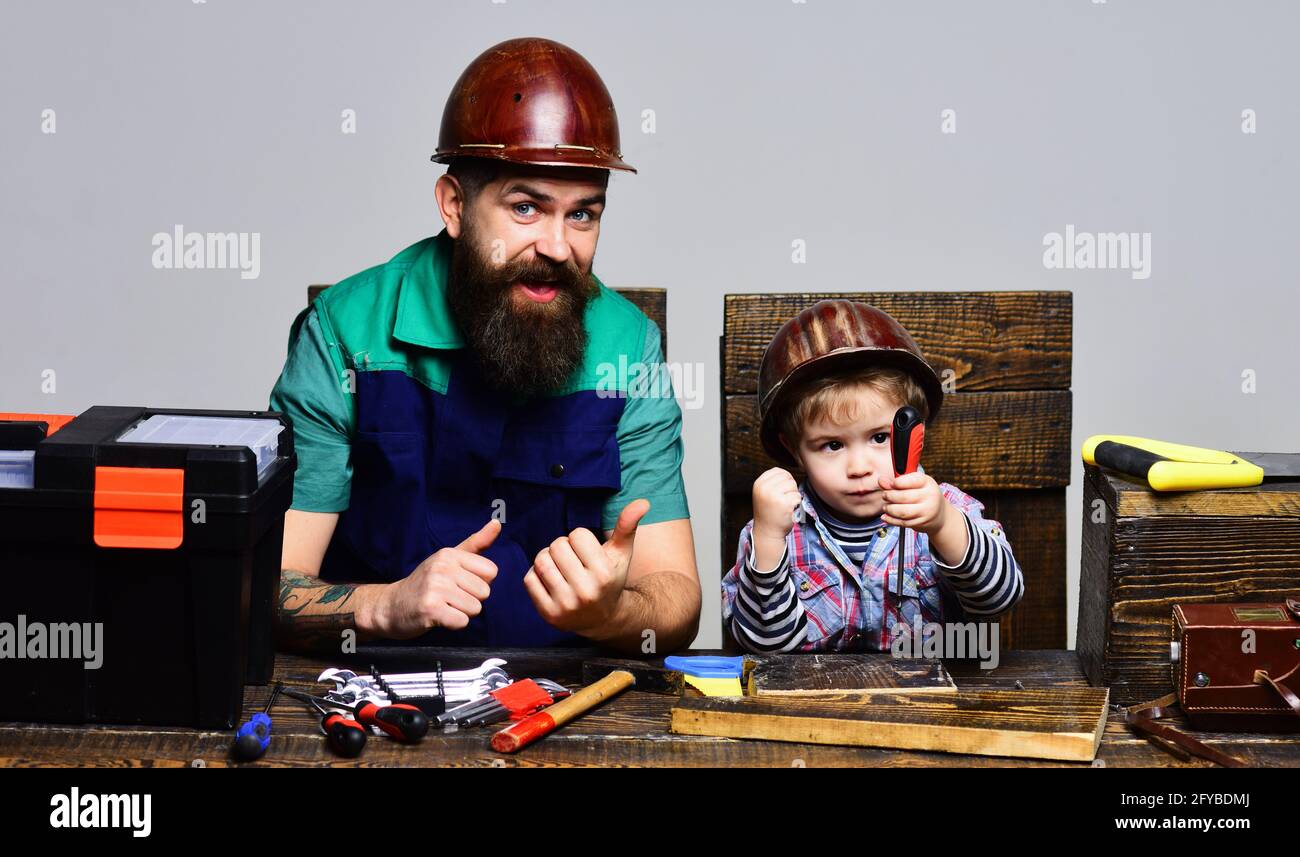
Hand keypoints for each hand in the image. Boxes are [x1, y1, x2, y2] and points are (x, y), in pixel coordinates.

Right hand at [370, 519, 500, 637]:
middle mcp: (442, 567)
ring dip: (462, 613)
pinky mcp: (430, 608)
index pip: (491, 571)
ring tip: (443, 607)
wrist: (390, 606)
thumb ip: (476, 543)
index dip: (479, 583)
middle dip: (471, 600)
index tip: (459, 584)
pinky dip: (453, 624)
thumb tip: (497, 523)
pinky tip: (438, 617)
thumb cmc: (425, 583)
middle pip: (485, 592)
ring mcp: (435, 587)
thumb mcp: (449, 559)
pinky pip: (462, 622)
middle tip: (449, 598)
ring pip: (475, 608)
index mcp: (450, 554)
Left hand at [522, 499, 648, 634]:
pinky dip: (536, 575)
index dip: (580, 539)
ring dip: (548, 559)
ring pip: (541, 561)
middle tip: (572, 559)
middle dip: (563, 548)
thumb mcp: (621, 553)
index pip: (577, 535)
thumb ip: (628, 526)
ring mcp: (566, 604)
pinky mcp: (549, 614)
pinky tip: (550, 581)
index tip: (586, 551)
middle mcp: (586, 591)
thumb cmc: (610, 578)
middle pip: (557, 546)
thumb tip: (642, 502)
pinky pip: (529, 579)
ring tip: (560, 567)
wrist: (602, 618)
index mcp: (604, 573)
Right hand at [752, 467, 801, 541]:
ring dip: (793, 495)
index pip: (778, 471)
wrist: (767, 531)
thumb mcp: (763, 493)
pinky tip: (789, 510)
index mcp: (759, 483)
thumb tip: (787, 473)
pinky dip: (796, 504)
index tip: (781, 490)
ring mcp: (774, 496)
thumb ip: (772, 481)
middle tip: (784, 499)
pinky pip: (798, 496)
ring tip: (785, 504)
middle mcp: (765, 488)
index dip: (784, 479)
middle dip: (789, 487)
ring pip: (793, 486)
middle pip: (787, 477)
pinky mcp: (785, 504)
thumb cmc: (768, 511)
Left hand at [877, 471, 949, 535]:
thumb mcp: (913, 484)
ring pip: (902, 511)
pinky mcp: (922, 522)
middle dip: (889, 496)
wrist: (939, 514)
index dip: (895, 483)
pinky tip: (885, 516)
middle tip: (885, 495)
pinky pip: (903, 522)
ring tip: (886, 506)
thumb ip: (896, 482)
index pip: (908, 481)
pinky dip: (891, 520)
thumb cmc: (923, 494)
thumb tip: (881, 481)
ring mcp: (927, 511)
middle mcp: (929, 496)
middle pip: (903, 497)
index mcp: (927, 482)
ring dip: (889, 509)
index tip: (890, 484)